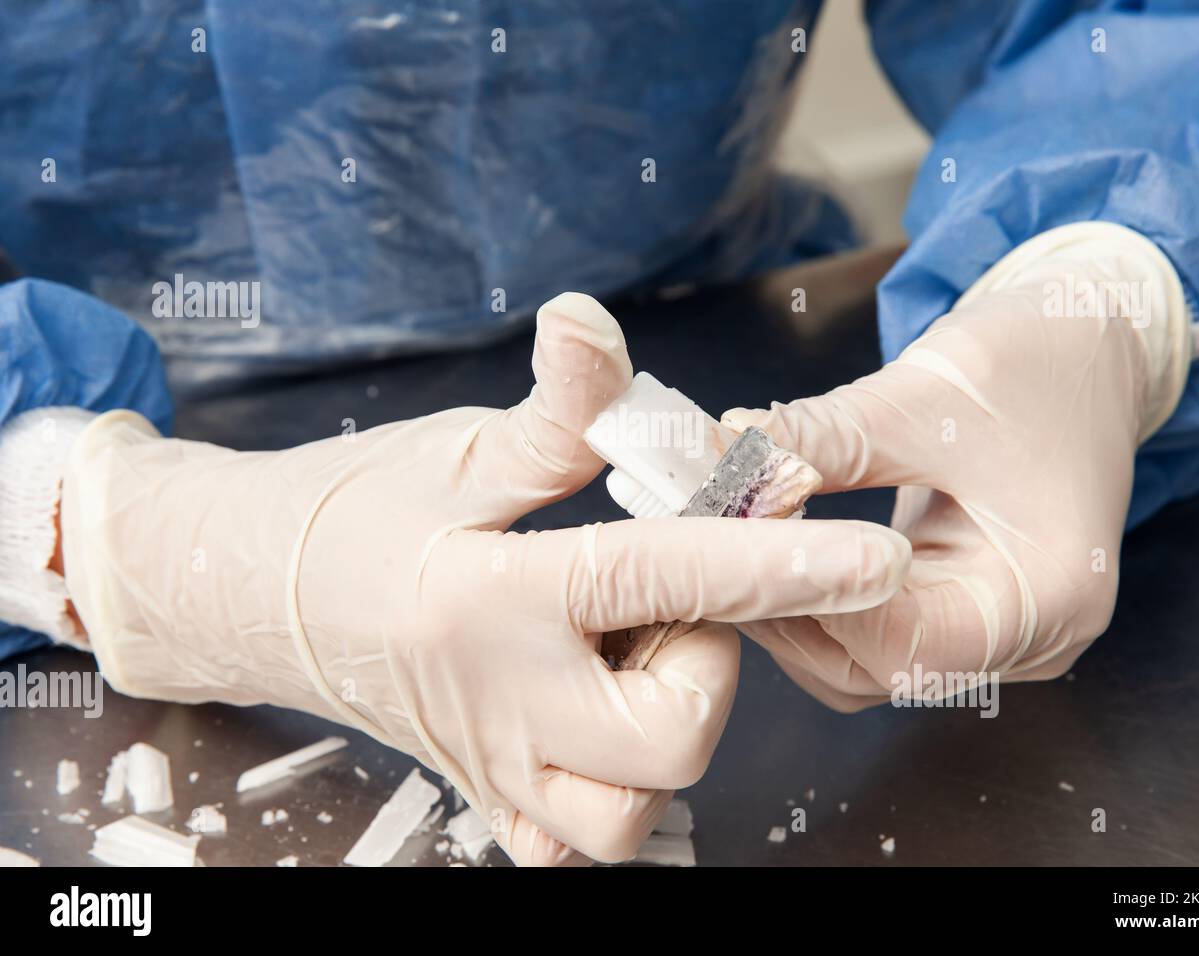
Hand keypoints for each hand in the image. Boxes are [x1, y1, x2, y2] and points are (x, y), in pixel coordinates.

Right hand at [59, 292, 911, 863]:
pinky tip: (602, 715)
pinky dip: (621, 791)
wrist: (254, 594)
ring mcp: (493, 769)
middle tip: (671, 605)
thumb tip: (594, 317)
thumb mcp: (459, 450)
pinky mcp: (487, 802)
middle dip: (709, 665)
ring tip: (627, 662)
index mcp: (493, 597)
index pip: (663, 577)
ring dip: (665, 733)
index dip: (779, 559)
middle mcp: (499, 705)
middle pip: (672, 738)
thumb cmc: (356, 511)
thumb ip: (557, 409)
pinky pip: (583, 841)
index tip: (875, 555)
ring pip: (633, 814)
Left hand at [723, 224, 1189, 710]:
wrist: (1092, 344)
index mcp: (1049, 595)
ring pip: (865, 665)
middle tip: (712, 539)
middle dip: (786, 606)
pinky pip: (876, 633)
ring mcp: (1001, 636)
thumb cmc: (1035, 359)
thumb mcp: (921, 395)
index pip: (902, 643)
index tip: (733, 532)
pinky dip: (820, 596)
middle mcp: (1033, 639)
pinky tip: (777, 543)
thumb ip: (818, 440)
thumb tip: (717, 460)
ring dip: (794, 607)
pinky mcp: (967, 614)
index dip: (807, 593)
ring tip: (735, 538)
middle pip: (876, 670)